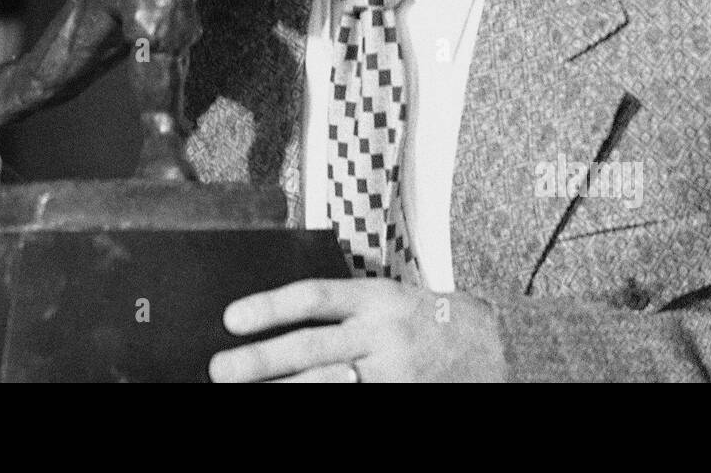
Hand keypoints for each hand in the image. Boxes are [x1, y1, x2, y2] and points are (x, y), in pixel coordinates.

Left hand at [209, 279, 508, 381]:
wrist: (490, 348)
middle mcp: (381, 335)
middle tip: (221, 370)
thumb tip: (279, 323)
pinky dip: (318, 411)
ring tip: (246, 397)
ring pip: (327, 384)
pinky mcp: (397, 399)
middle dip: (262, 361)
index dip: (270, 307)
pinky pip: (353, 406)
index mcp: (375, 298)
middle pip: (311, 346)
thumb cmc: (424, 321)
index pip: (314, 297)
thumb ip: (340, 309)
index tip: (231, 319)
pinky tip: (288, 414)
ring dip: (283, 393)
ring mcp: (390, 373)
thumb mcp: (385, 298)